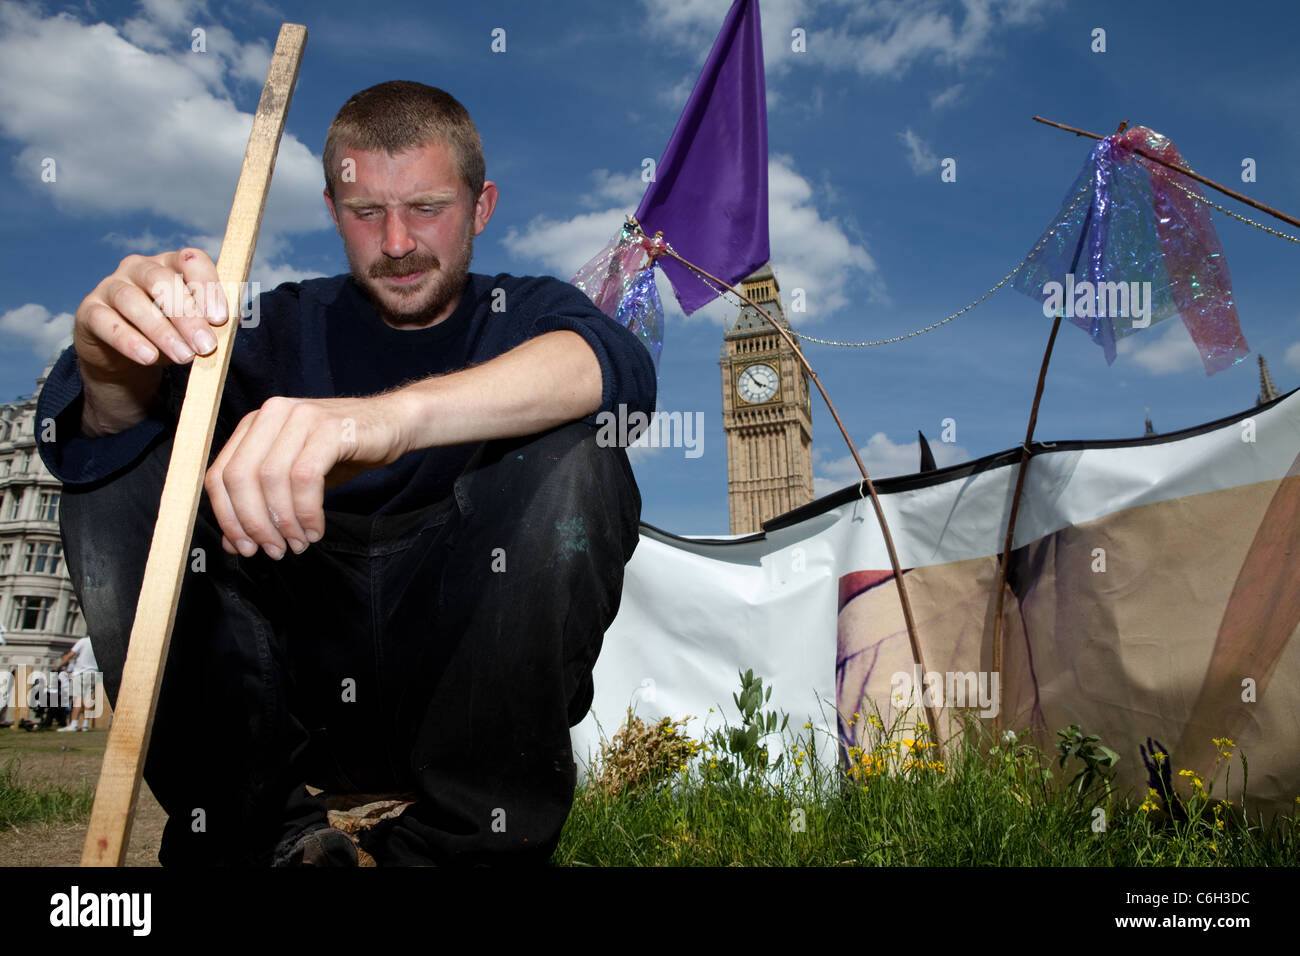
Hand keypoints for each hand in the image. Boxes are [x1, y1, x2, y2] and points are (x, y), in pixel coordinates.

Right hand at [73, 248, 228, 434]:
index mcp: (170, 264)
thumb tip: (236, 322)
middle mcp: (138, 268)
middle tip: (206, 346)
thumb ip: (211, 321)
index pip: (191, 260)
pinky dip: (129, 341)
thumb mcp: (193, 326)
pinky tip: (148, 357)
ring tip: (183, 356)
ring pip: (133, 301)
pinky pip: (107, 323)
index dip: (207, 286)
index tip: (220, 319)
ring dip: (162, 331)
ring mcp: (111, 286)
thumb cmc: (169, 332)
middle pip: (162, 281)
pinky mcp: (90, 311)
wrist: (126, 355)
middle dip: (187, 315)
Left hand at [204, 393, 411, 558]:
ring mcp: (300, 418)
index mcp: (255, 424)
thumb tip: (233, 544)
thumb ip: (262, 504)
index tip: (244, 547)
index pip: (218, 474)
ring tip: (298, 543)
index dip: (226, 516)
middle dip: (253, 523)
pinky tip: (316, 529)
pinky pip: (306, 477)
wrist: (393, 424)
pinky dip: (307, 511)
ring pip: (271, 479)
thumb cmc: (343, 451)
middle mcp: (271, 414)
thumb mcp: (295, 478)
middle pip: (240, 477)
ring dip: (284, 522)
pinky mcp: (329, 428)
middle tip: (273, 550)